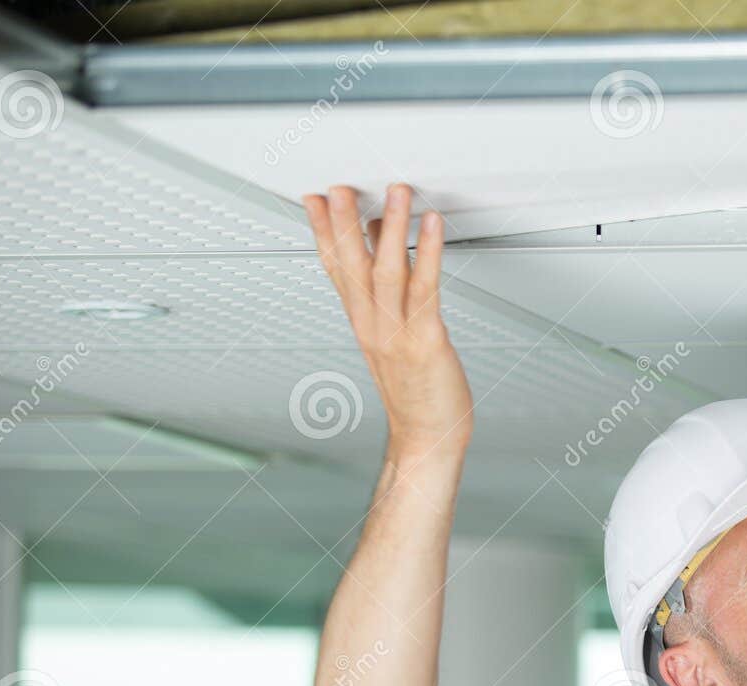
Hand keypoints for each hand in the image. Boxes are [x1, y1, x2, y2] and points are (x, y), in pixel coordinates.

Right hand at [302, 182, 473, 459]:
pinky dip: (429, 254)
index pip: (335, 270)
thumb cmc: (417, 391)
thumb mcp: (394, 337)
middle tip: (339, 186)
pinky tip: (432, 227)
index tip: (314, 199)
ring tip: (395, 192)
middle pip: (352, 266)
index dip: (322, 233)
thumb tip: (383, 249)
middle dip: (343, 222)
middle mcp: (373, 326)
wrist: (427, 438)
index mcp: (362, 324)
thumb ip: (387, 295)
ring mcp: (396, 334)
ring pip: (387, 271)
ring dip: (390, 227)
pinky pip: (426, 289)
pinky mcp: (426, 341)